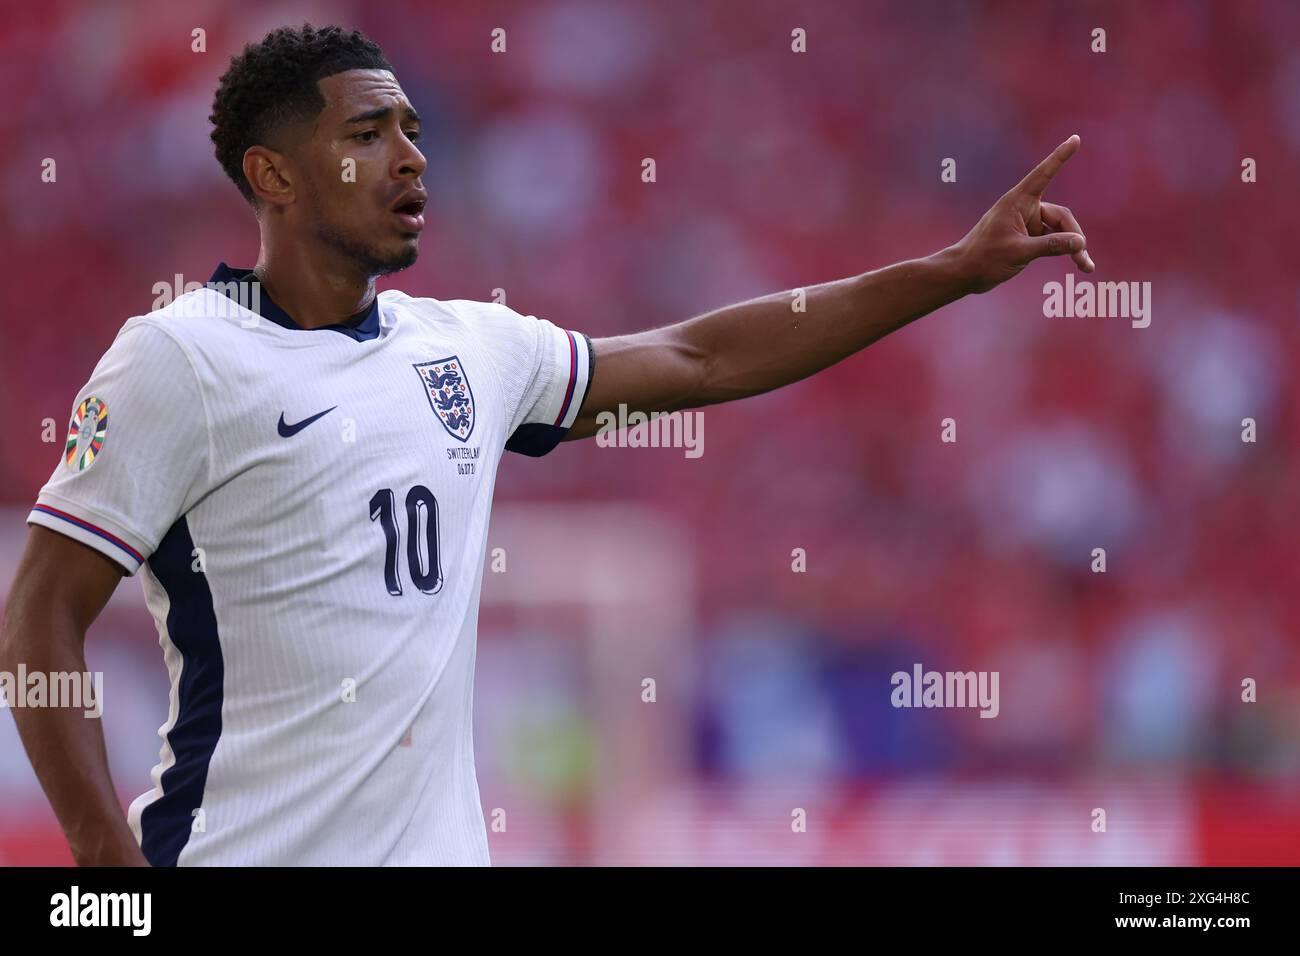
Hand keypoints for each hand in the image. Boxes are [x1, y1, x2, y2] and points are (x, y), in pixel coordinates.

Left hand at [949, 134, 1094, 294]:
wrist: (963, 274)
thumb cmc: (984, 258)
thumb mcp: (1018, 252)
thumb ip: (1051, 246)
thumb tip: (1080, 242)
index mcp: (1017, 201)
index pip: (1043, 174)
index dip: (1060, 157)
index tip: (1075, 138)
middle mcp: (1025, 209)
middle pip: (1061, 217)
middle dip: (1073, 236)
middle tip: (1082, 258)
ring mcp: (1028, 224)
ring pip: (1060, 231)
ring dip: (1073, 247)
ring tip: (1085, 266)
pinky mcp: (1029, 239)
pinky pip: (1053, 241)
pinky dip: (1065, 251)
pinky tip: (1082, 265)